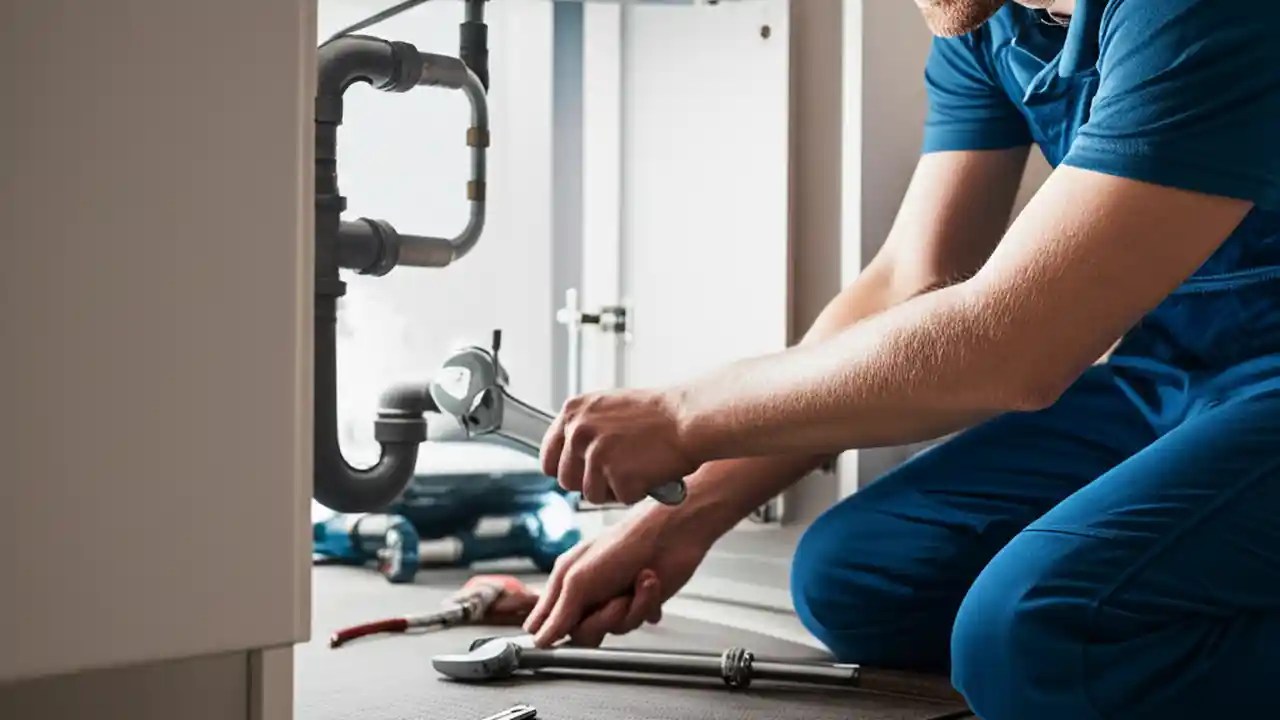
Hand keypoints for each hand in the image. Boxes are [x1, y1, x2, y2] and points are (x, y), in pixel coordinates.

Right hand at [523, 505, 710, 647]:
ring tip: (637, 583)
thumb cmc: (623, 544)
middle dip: (604, 620)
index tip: (571, 628)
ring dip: (630, 608)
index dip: (555, 631)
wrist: (672, 535)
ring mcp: (613, 598)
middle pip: (583, 634)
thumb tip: (539, 640)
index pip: (547, 621)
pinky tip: (650, 583)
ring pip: (613, 629)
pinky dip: (646, 603)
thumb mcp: (581, 579)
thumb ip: (560, 612)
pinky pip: (636, 622)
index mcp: (566, 581)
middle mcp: (587, 592)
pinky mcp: (638, 603)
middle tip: (616, 601)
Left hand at [540, 388, 700, 504]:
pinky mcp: (617, 477)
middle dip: (590, 483)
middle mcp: (579, 432)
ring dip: (615, 489)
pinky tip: (649, 471)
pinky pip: (620, 498)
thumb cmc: (659, 415)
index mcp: (573, 412)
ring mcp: (596, 455)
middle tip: (616, 473)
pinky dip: (637, 491)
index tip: (577, 475)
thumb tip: (570, 456)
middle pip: (567, 480)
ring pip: (592, 494)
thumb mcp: (610, 409)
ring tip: (639, 466)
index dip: (564, 470)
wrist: (691, 418)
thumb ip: (586, 429)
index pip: (548, 456)